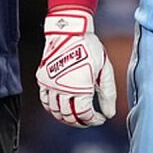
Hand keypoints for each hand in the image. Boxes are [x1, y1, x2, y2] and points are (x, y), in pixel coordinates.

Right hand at [36, 6, 115, 126]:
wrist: (70, 30)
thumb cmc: (90, 47)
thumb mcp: (105, 69)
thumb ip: (108, 93)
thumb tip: (109, 114)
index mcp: (79, 87)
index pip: (84, 115)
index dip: (93, 121)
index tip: (100, 119)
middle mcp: (62, 88)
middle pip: (68, 116)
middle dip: (80, 122)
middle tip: (89, 120)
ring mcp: (50, 84)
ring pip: (55, 112)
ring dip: (66, 118)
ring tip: (77, 116)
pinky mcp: (43, 79)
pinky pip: (45, 101)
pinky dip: (52, 109)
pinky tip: (61, 108)